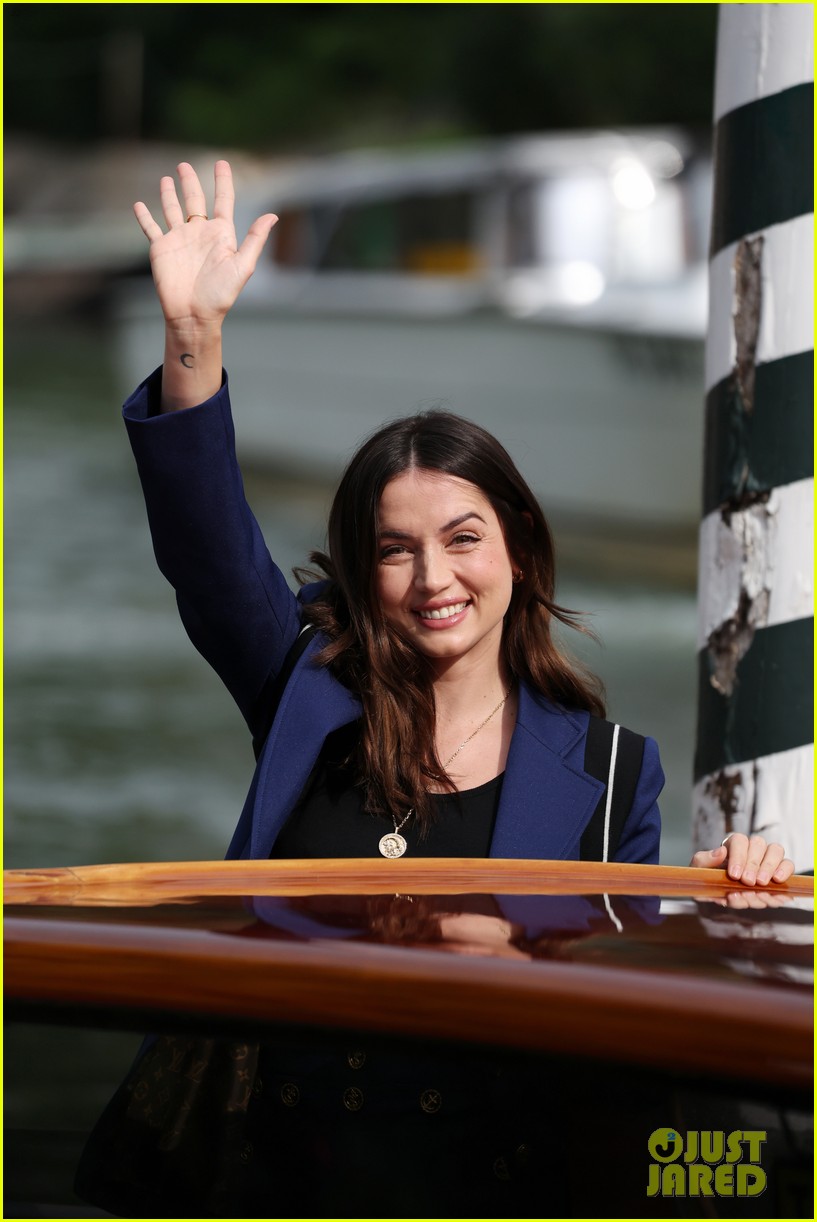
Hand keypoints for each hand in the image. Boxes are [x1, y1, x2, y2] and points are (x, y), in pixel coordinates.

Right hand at [133, 160, 276, 326]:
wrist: (193, 314)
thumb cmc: (220, 295)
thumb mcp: (243, 266)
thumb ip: (255, 239)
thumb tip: (273, 215)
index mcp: (220, 234)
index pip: (223, 200)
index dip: (223, 181)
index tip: (222, 162)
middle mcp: (199, 233)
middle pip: (194, 200)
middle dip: (191, 182)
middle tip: (185, 165)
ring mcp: (178, 239)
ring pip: (172, 209)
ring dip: (169, 194)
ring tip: (168, 178)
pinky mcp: (160, 248)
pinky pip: (150, 228)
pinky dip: (144, 216)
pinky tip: (139, 205)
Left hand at [690, 833, 794, 885]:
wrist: (718, 895)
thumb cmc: (708, 879)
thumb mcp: (698, 871)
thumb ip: (703, 860)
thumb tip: (720, 851)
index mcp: (732, 845)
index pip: (739, 840)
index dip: (738, 856)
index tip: (734, 875)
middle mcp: (752, 848)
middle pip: (759, 844)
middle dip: (754, 864)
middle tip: (748, 882)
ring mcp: (767, 859)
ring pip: (776, 851)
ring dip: (770, 867)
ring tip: (762, 884)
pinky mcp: (779, 872)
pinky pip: (788, 866)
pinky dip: (785, 873)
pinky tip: (777, 883)